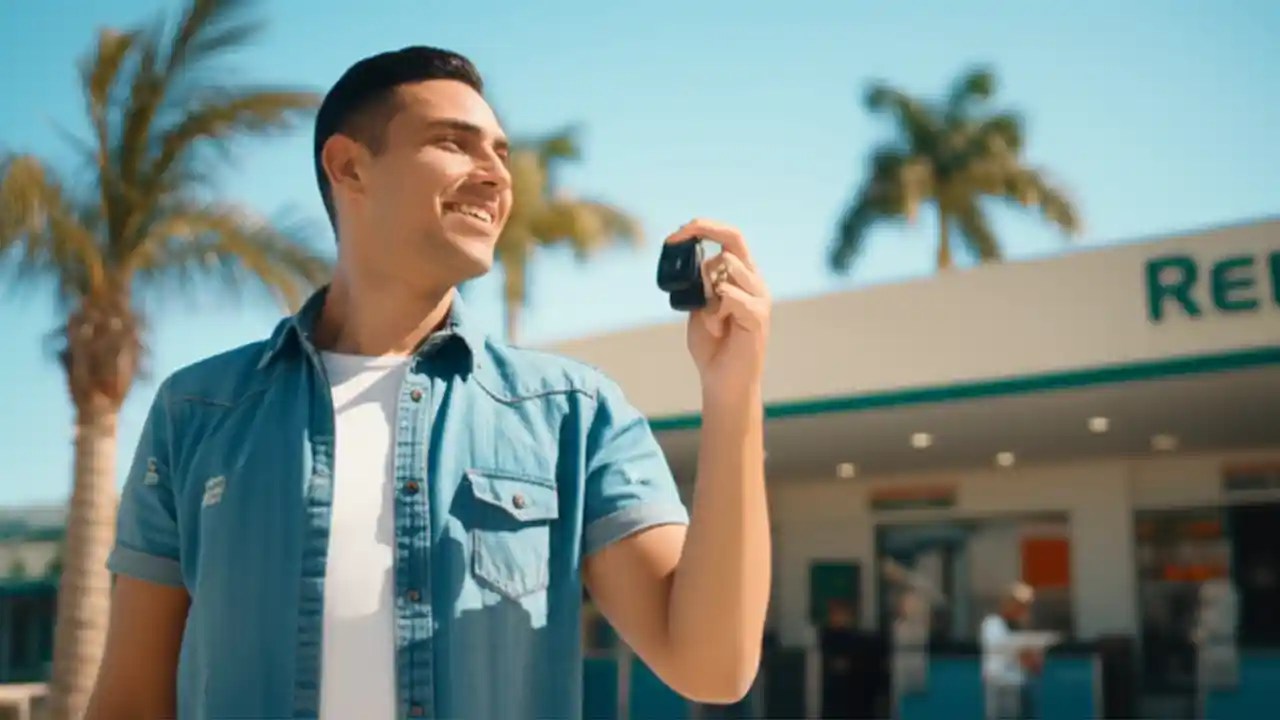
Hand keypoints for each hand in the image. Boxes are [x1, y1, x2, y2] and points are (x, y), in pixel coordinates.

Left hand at [663, 219, 770, 404]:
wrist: (724, 382)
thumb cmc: (712, 346)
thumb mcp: (699, 306)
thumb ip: (700, 284)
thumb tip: (695, 262)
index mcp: (741, 277)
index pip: (731, 238)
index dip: (705, 227)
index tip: (678, 232)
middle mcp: (754, 281)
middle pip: (734, 239)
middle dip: (703, 231)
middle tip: (674, 240)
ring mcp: (759, 297)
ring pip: (728, 266)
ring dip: (707, 290)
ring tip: (709, 318)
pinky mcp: (758, 315)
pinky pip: (730, 295)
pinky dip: (716, 310)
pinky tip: (717, 327)